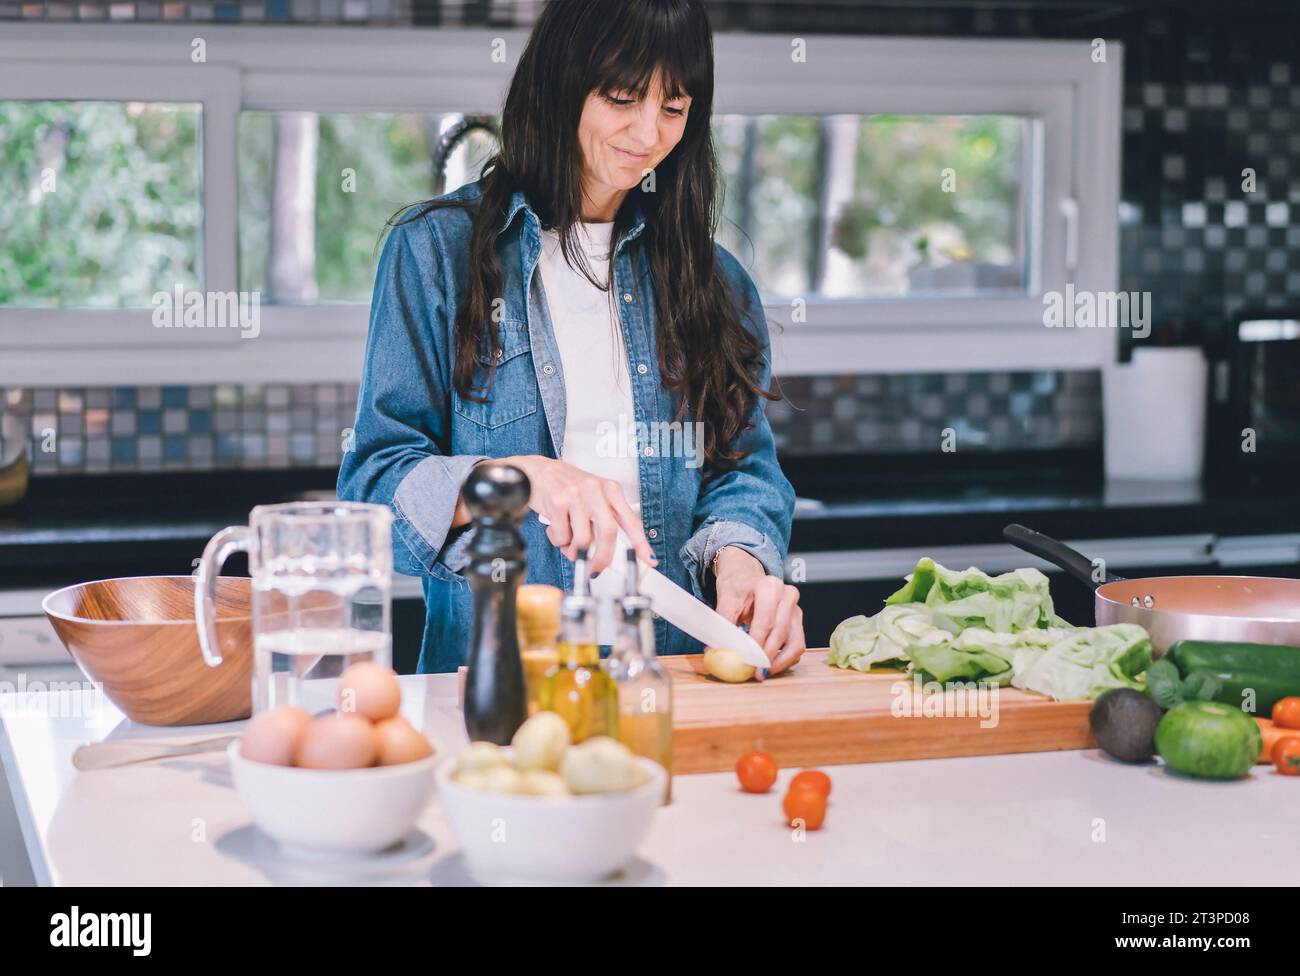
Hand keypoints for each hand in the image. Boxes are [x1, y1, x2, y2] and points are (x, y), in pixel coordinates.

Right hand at [498, 455, 657, 574]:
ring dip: (573, 549)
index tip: (649, 560)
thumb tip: (607, 552)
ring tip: (567, 539)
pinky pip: (561, 537)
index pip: (630, 520)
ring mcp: (576, 495)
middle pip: (608, 533)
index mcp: (610, 489)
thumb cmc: (566, 486)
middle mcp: (595, 490)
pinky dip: (557, 540)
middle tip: (594, 569)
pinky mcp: (557, 502)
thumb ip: (603, 520)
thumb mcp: (592, 495)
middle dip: (602, 557)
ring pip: (582, 540)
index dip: (641, 543)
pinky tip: (555, 528)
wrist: (535, 470)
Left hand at [712, 547, 805, 678]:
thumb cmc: (736, 588)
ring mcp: (796, 608)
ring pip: (795, 642)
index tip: (747, 662)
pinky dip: (786, 658)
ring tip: (764, 672)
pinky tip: (771, 665)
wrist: (746, 576)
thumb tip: (718, 651)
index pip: (765, 622)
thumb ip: (723, 626)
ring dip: (781, 662)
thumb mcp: (725, 602)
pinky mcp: (798, 620)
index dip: (757, 646)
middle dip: (767, 657)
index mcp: (769, 587)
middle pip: (780, 633)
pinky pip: (797, 645)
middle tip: (755, 672)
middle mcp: (787, 595)